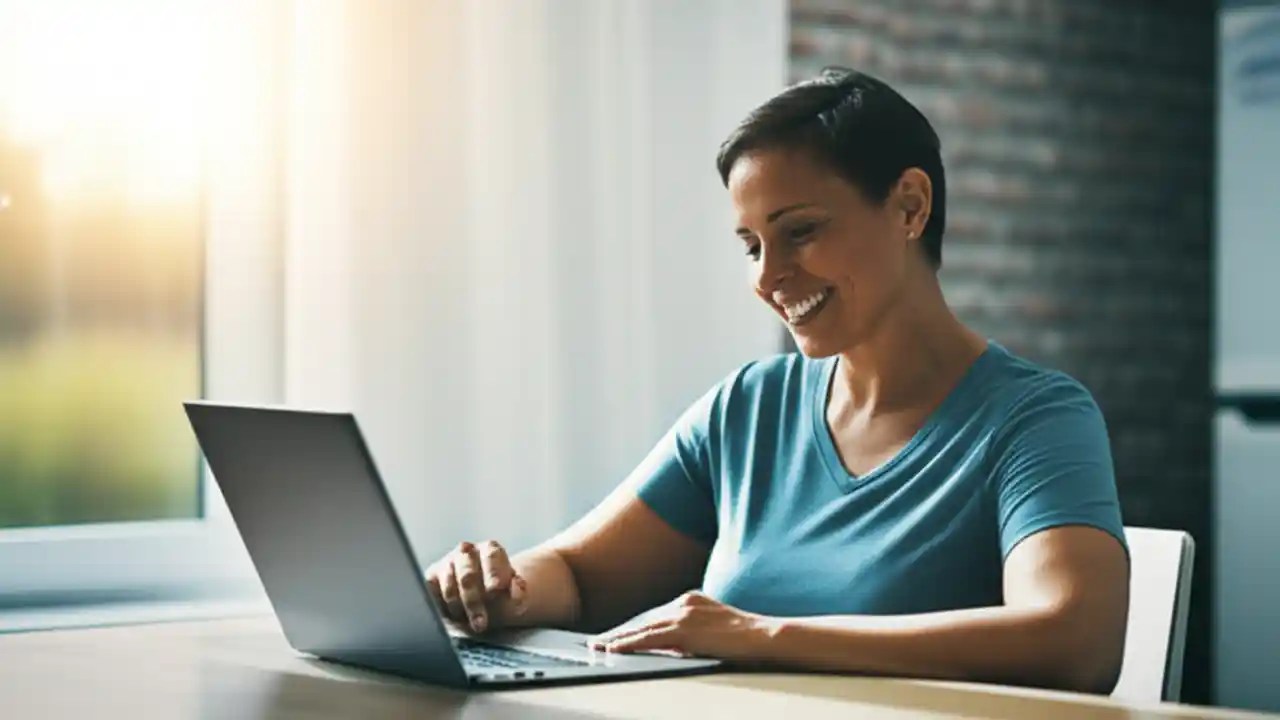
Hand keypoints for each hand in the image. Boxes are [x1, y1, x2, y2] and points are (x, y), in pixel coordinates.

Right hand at [426, 540, 527, 633]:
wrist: (480, 601)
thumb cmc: (498, 596)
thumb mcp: (513, 595)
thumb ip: (519, 591)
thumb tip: (518, 587)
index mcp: (490, 549)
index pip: (492, 557)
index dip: (494, 573)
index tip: (496, 589)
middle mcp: (466, 552)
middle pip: (468, 575)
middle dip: (474, 602)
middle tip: (481, 623)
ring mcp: (447, 564)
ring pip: (449, 587)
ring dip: (458, 609)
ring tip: (467, 625)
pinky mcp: (430, 578)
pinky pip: (430, 593)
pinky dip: (439, 607)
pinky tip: (449, 619)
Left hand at [588, 591, 777, 662]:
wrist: (764, 636)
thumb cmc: (745, 638)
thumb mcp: (712, 629)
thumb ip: (690, 632)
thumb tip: (669, 646)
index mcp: (691, 600)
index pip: (655, 615)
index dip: (634, 627)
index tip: (617, 635)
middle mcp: (683, 602)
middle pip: (644, 619)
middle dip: (620, 632)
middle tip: (598, 642)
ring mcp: (682, 613)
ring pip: (641, 627)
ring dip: (618, 638)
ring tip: (599, 648)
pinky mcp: (683, 628)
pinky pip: (648, 637)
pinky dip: (629, 643)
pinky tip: (615, 649)